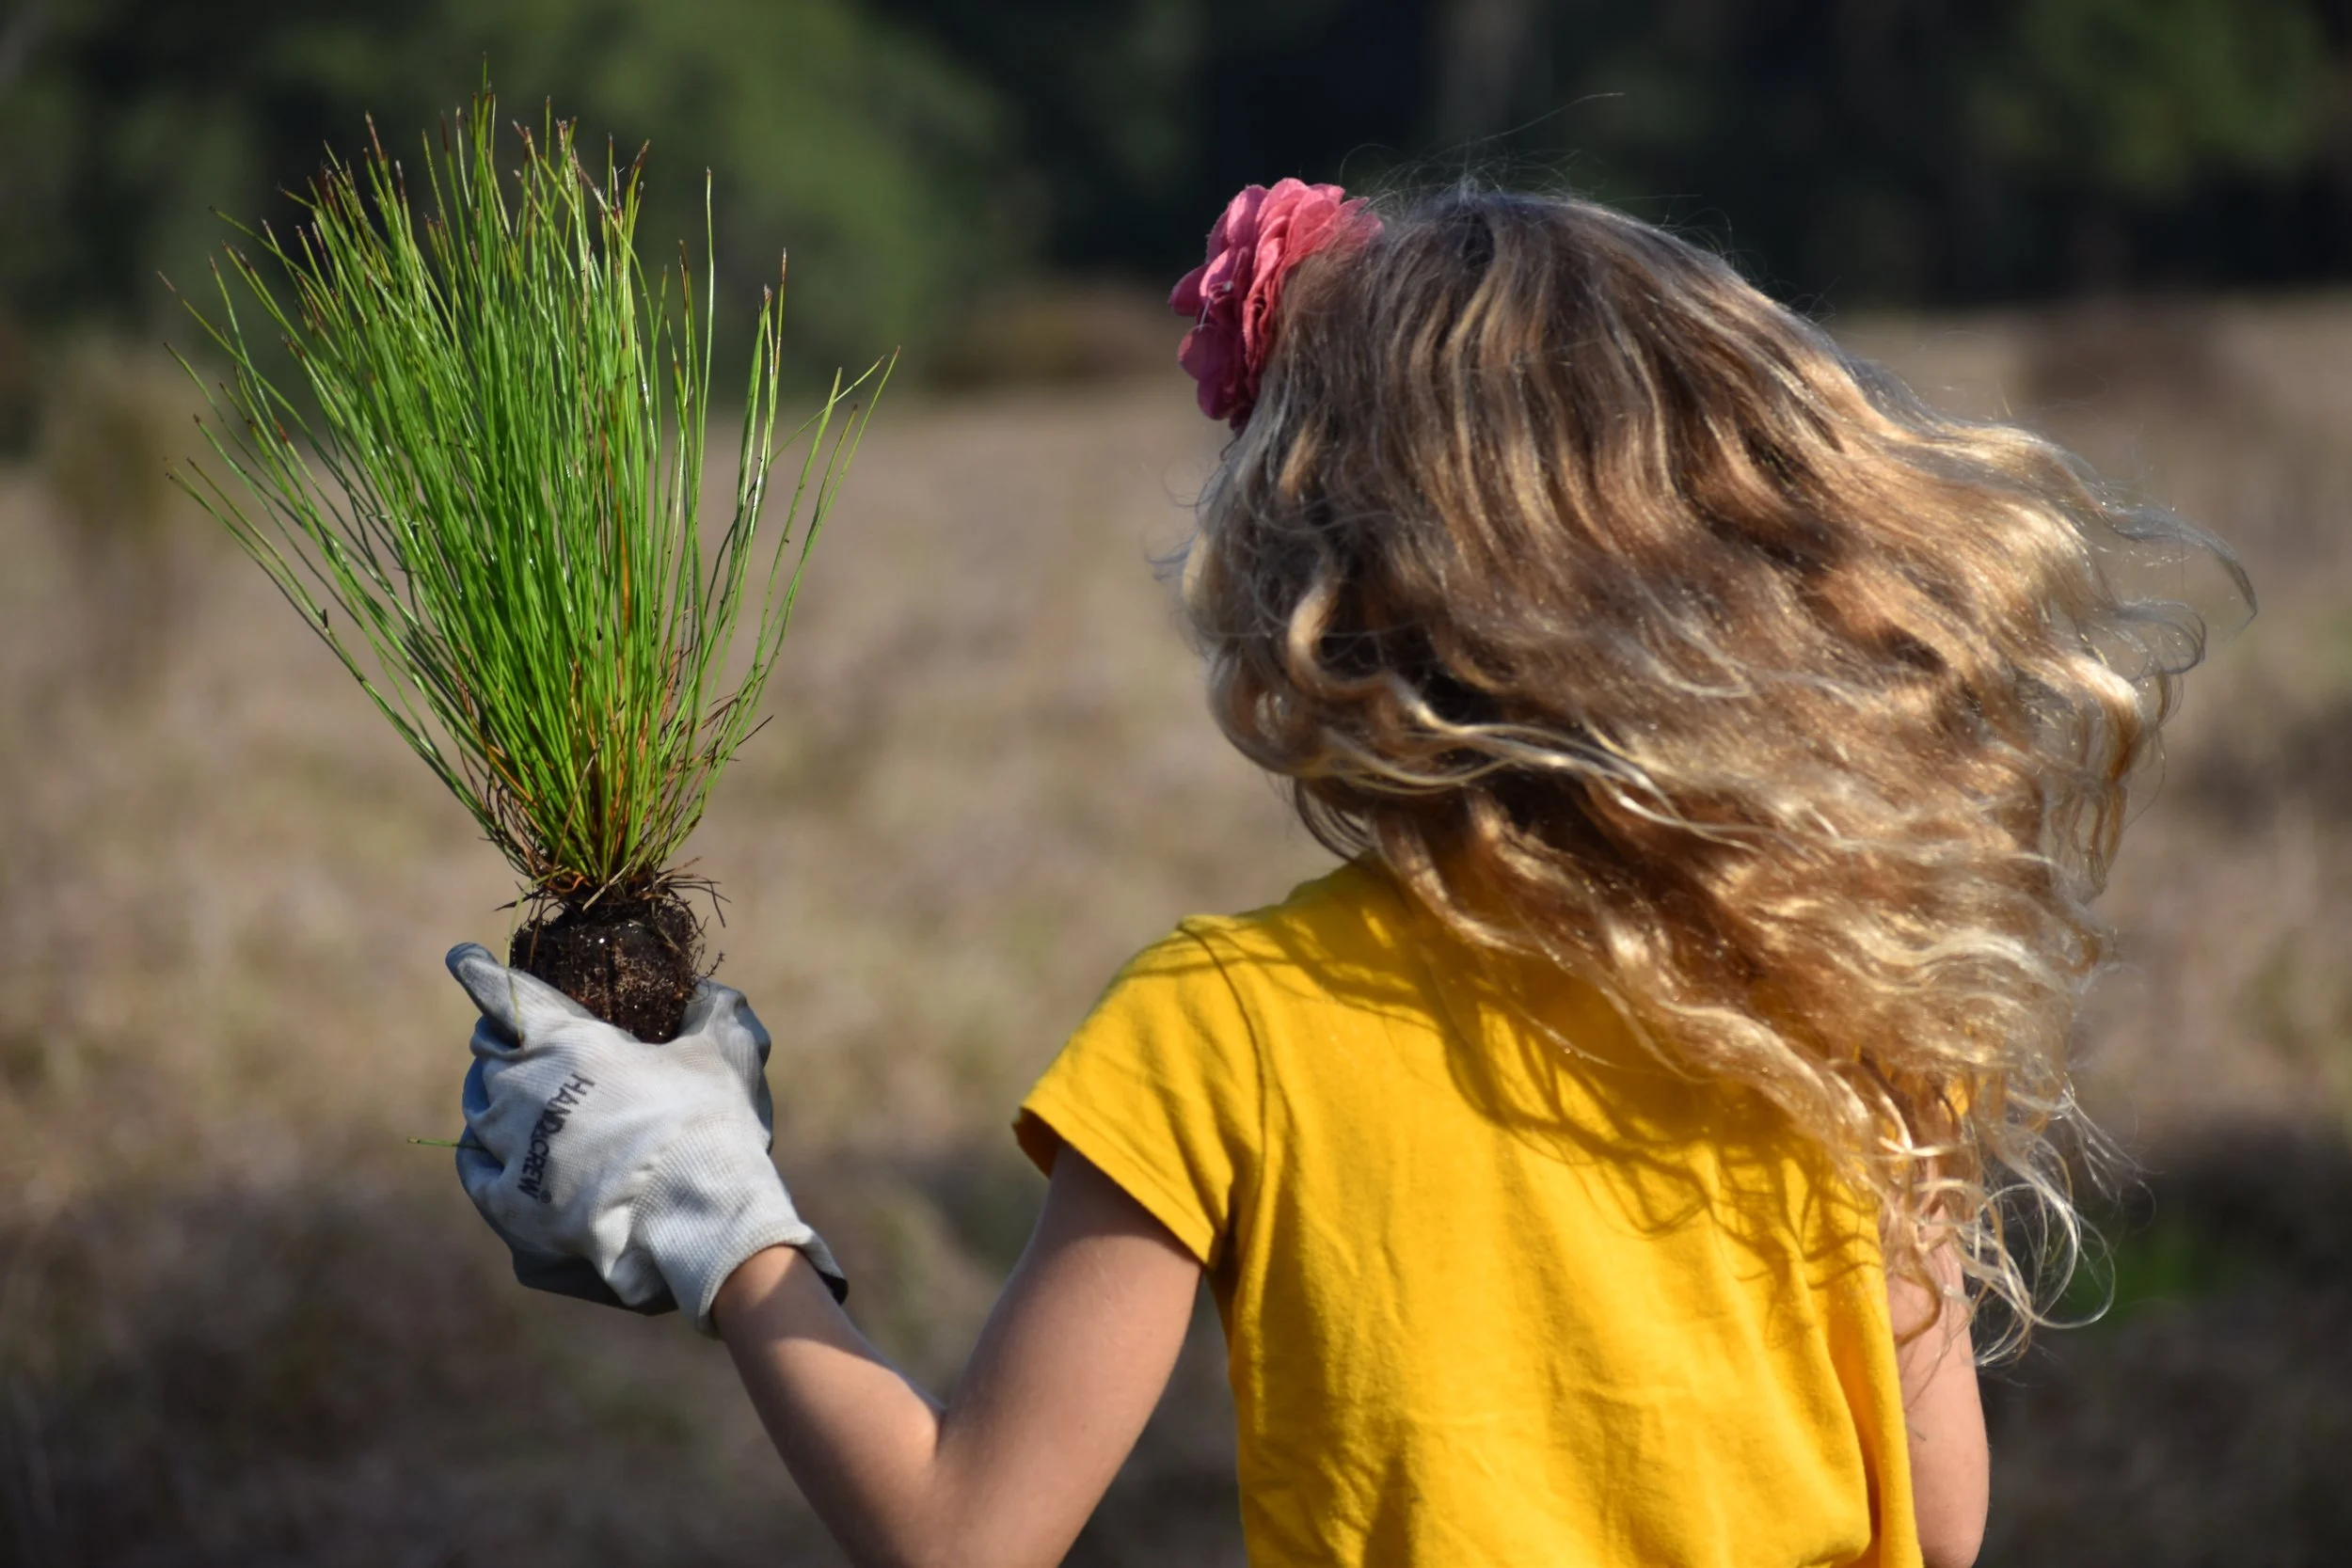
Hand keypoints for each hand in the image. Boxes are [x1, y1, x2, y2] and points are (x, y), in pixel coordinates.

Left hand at [445, 942, 844, 1332]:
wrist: (694, 1221)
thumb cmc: (710, 1126)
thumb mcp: (726, 1052)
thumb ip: (712, 1010)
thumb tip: (706, 991)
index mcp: (566, 1042)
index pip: (505, 995)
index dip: (480, 972)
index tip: (462, 959)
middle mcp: (522, 1091)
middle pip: (488, 1055)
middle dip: (499, 1041)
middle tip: (513, 1040)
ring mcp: (509, 1151)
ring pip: (479, 1111)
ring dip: (494, 1097)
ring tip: (513, 1099)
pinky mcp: (508, 1208)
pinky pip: (476, 1168)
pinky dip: (484, 1152)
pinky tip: (493, 1152)